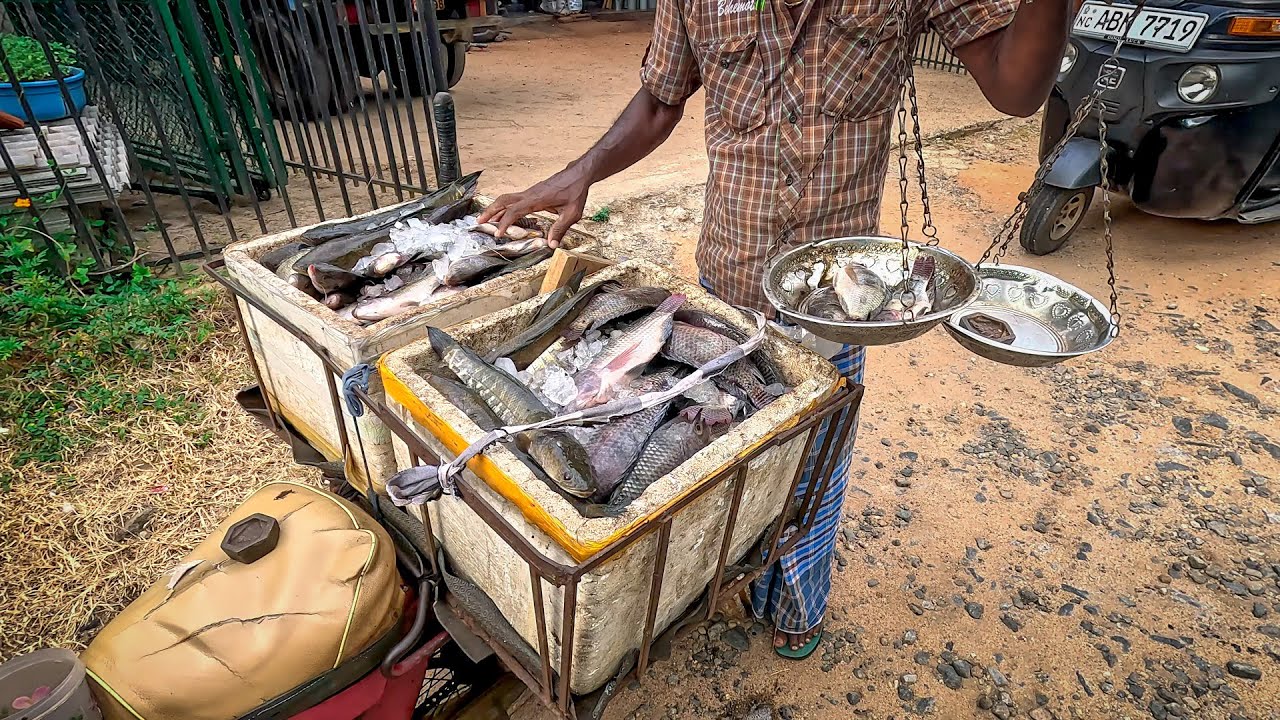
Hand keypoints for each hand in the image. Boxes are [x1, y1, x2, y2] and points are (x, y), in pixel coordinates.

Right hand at [476, 169, 590, 247]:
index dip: (505, 223)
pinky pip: (514, 200)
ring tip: (486, 220)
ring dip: (495, 208)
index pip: (514, 211)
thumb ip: (560, 229)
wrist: (578, 175)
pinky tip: (504, 215)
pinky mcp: (532, 193)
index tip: (498, 234)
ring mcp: (530, 192)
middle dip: (490, 211)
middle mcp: (530, 194)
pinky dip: (505, 207)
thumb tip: (552, 245)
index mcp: (536, 199)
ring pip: (507, 199)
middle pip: (503, 200)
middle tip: (479, 222)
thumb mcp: (572, 213)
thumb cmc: (575, 192)